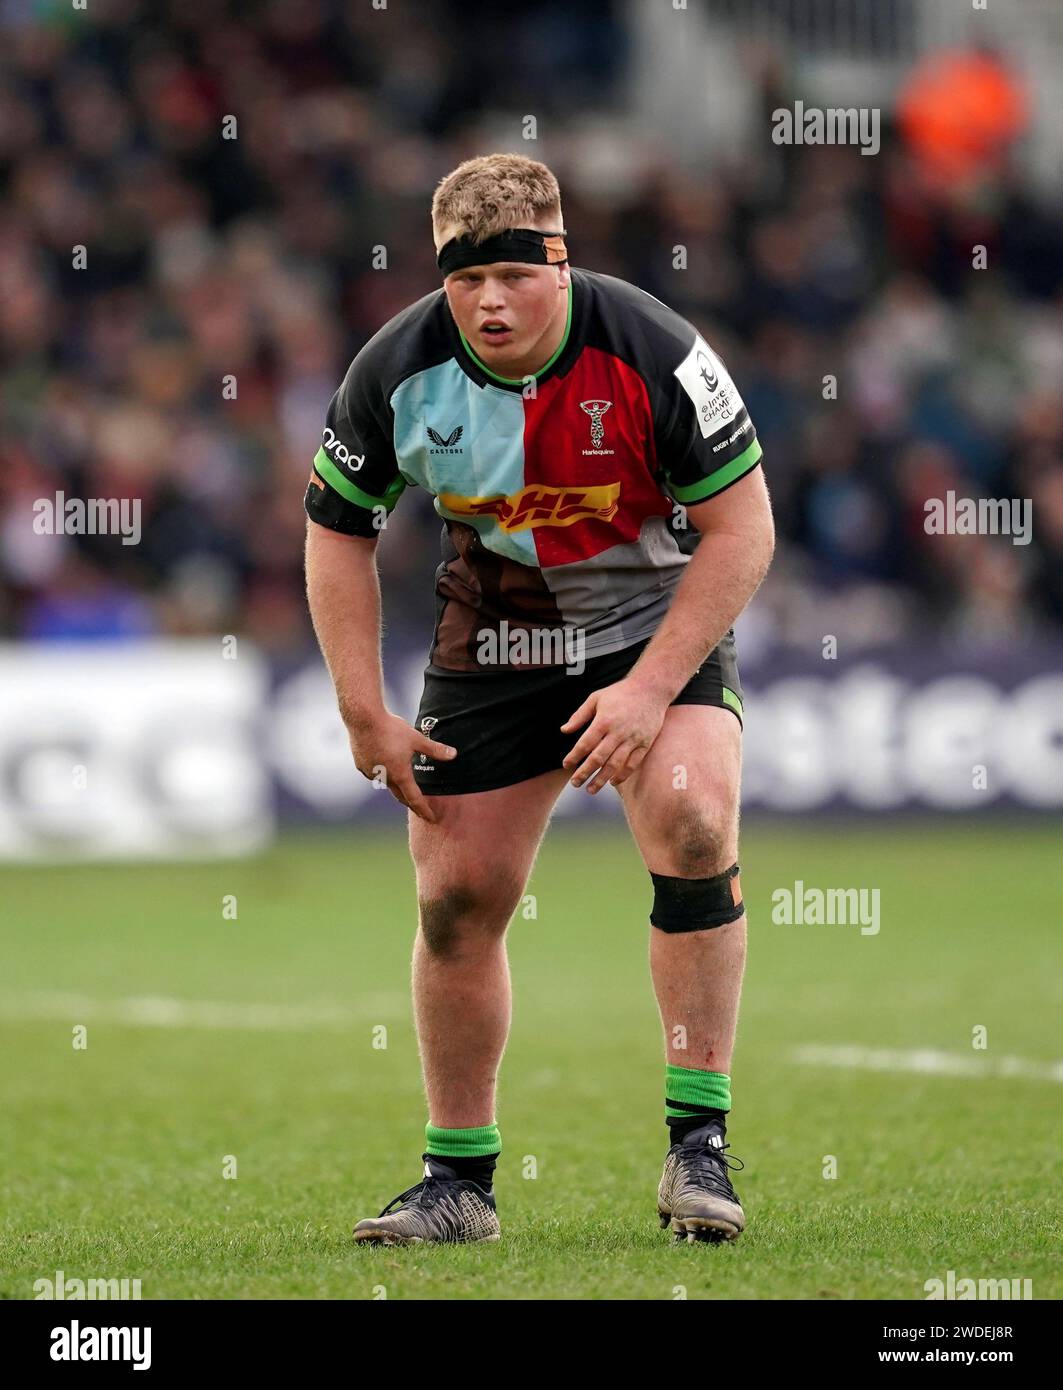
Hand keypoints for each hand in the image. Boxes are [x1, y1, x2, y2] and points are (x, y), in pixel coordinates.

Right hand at [346, 711, 455, 822]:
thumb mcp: (416, 739)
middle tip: (419, 810)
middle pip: (399, 795)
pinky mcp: (360, 764)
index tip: (431, 818)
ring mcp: (370, 772)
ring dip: (395, 786)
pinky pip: (374, 773)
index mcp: (400, 774)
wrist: (363, 719)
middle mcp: (385, 777)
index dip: (424, 809)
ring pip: (386, 782)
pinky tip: (383, 766)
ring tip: (402, 785)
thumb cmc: (391, 729)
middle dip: (410, 803)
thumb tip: (454, 754)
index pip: (414, 798)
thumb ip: (435, 749)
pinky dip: (382, 773)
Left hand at [560, 678, 668, 792]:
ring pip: (615, 764)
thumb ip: (579, 715)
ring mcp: (633, 739)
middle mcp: (618, 732)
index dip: (574, 757)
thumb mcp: (596, 698)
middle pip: (598, 758)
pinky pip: (633, 763)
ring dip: (601, 779)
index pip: (585, 744)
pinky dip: (623, 775)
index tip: (566, 765)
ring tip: (591, 789)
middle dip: (584, 773)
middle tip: (575, 783)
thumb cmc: (621, 693)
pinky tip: (613, 782)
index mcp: (604, 720)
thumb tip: (564, 730)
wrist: (651, 689)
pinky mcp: (645, 743)